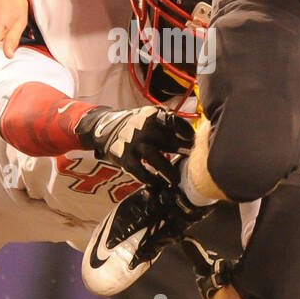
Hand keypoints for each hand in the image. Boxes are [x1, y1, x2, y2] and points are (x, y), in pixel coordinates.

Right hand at [77, 105, 194, 187]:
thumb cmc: (135, 124)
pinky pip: (140, 171)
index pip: (173, 122)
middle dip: (182, 152)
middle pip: (167, 141)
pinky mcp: (124, 157)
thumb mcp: (149, 117)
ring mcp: (132, 143)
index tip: (194, 142)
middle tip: (193, 162)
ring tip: (176, 179)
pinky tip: (158, 183)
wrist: (104, 128)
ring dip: (167, 170)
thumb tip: (193, 138)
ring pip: (154, 157)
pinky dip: (151, 179)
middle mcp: (141, 128)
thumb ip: (167, 124)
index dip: (186, 133)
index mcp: (151, 115)